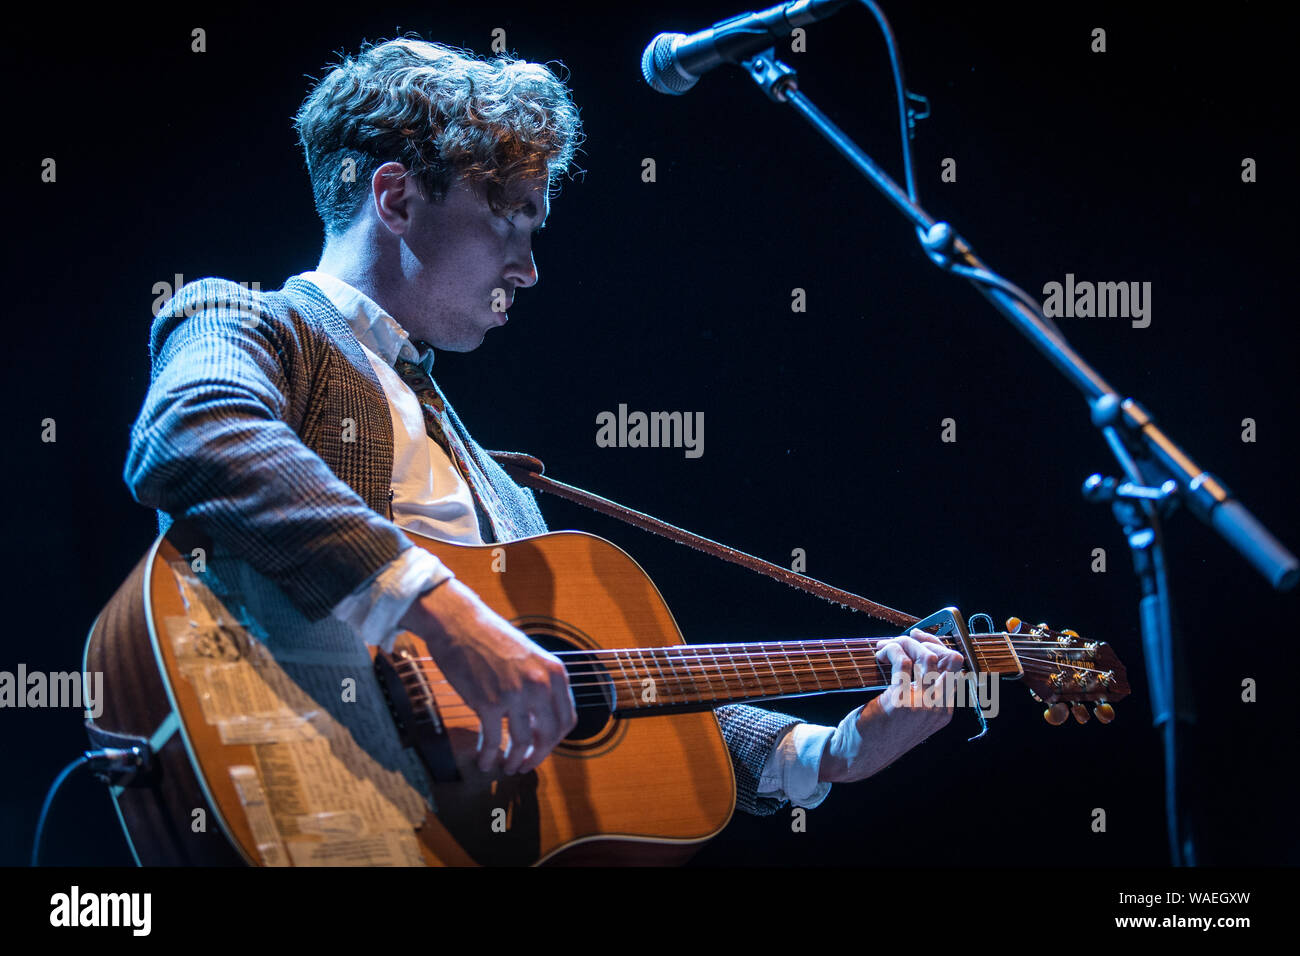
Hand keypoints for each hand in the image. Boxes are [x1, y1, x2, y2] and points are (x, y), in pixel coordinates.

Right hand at [398, 578, 576, 773]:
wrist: (460, 623)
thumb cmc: (491, 637)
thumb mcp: (530, 656)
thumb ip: (541, 684)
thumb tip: (541, 719)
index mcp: (555, 673)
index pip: (567, 720)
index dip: (556, 741)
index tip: (544, 748)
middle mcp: (540, 684)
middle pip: (549, 736)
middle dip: (538, 756)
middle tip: (526, 765)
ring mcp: (515, 694)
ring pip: (522, 743)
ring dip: (514, 761)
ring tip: (507, 767)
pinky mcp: (488, 703)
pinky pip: (493, 741)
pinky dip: (489, 756)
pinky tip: (485, 761)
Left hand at [818, 628, 964, 783]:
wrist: (858, 757)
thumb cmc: (880, 732)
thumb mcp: (911, 716)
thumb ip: (921, 692)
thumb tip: (918, 654)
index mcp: (944, 711)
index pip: (957, 668)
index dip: (939, 646)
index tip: (920, 638)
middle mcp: (938, 709)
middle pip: (950, 659)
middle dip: (928, 641)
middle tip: (905, 638)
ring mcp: (922, 706)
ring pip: (927, 657)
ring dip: (905, 642)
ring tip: (886, 647)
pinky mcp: (900, 701)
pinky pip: (902, 661)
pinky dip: (891, 649)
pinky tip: (879, 655)